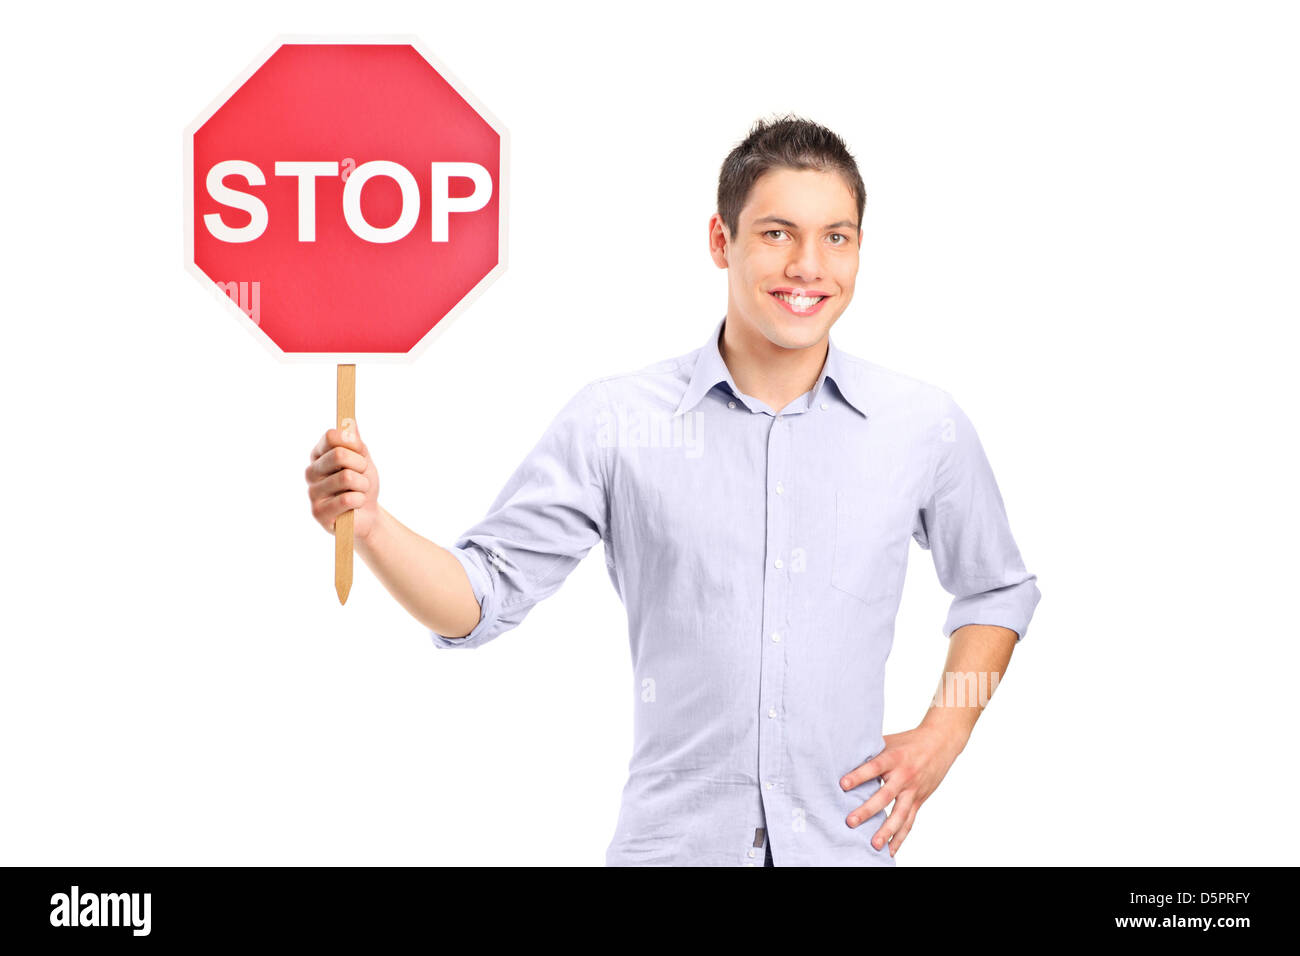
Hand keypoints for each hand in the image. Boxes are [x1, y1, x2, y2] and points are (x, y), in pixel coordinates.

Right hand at [305, 417, 380, 542]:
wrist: (368, 515)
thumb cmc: (363, 485)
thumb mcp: (363, 460)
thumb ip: (355, 442)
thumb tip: (349, 422)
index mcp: (318, 455)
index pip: (331, 436)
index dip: (352, 443)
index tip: (360, 453)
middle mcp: (311, 472)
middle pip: (340, 455)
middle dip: (361, 465)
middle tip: (362, 475)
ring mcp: (312, 493)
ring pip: (347, 478)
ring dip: (363, 485)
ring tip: (359, 492)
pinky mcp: (318, 513)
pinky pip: (348, 499)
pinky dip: (360, 501)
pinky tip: (354, 506)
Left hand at [838, 723, 965, 857]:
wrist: (940, 743)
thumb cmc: (908, 741)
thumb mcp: (889, 742)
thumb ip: (870, 752)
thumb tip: (843, 758)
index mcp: (894, 758)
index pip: (874, 767)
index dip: (858, 776)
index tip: (842, 785)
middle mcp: (904, 776)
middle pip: (885, 796)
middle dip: (867, 810)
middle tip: (851, 821)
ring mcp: (913, 790)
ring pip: (900, 814)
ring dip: (887, 831)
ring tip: (874, 844)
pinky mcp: (919, 800)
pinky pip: (909, 821)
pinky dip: (900, 837)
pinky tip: (890, 850)